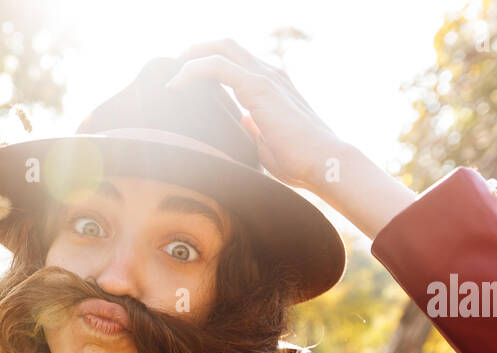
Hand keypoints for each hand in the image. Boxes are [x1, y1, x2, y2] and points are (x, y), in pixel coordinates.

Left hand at [165, 38, 346, 191]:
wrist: (324, 163)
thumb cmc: (300, 161)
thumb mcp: (268, 143)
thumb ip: (255, 128)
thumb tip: (242, 123)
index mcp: (272, 86)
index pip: (237, 61)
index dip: (210, 63)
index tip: (186, 79)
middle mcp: (269, 74)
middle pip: (227, 46)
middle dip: (197, 51)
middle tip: (174, 68)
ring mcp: (265, 77)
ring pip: (221, 49)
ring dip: (192, 56)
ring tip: (172, 74)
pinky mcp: (259, 87)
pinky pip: (218, 66)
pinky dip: (193, 69)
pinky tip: (176, 84)